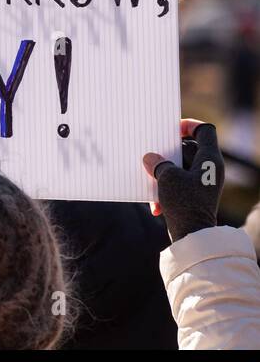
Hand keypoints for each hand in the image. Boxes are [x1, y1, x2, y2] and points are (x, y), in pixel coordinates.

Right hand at [142, 119, 223, 241]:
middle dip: (167, 153)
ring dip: (163, 172)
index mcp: (210, 160)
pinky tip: (156, 203)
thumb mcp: (167, 177)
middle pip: (187, 148)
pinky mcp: (194, 195)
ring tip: (151, 180)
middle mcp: (209, 169)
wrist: (192, 236)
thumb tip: (150, 157)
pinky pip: (177, 182)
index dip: (188, 126)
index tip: (171, 130)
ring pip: (179, 166)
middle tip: (152, 154)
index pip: (205, 131)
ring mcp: (202, 182)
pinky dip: (165, 188)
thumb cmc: (184, 204)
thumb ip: (158, 163)